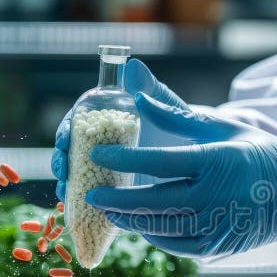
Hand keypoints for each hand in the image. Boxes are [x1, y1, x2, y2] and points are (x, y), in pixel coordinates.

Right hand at [51, 59, 183, 200]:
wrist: (215, 164)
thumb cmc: (196, 132)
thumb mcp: (178, 112)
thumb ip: (156, 94)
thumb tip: (133, 67)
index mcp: (119, 119)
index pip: (83, 120)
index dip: (69, 128)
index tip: (66, 139)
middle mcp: (112, 143)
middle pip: (76, 149)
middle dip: (63, 159)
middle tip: (62, 169)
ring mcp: (115, 169)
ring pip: (82, 175)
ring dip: (69, 183)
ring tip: (66, 191)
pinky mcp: (122, 194)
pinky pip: (98, 198)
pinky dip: (84, 203)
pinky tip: (79, 210)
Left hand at [86, 92, 276, 257]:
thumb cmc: (257, 153)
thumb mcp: (219, 127)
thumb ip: (174, 111)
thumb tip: (135, 85)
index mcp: (216, 161)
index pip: (161, 162)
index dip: (126, 159)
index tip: (98, 153)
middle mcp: (216, 196)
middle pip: (155, 201)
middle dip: (118, 199)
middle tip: (92, 193)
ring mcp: (217, 225)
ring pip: (162, 228)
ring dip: (131, 220)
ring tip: (110, 210)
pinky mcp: (218, 247)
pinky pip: (177, 245)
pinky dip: (155, 235)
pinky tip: (140, 224)